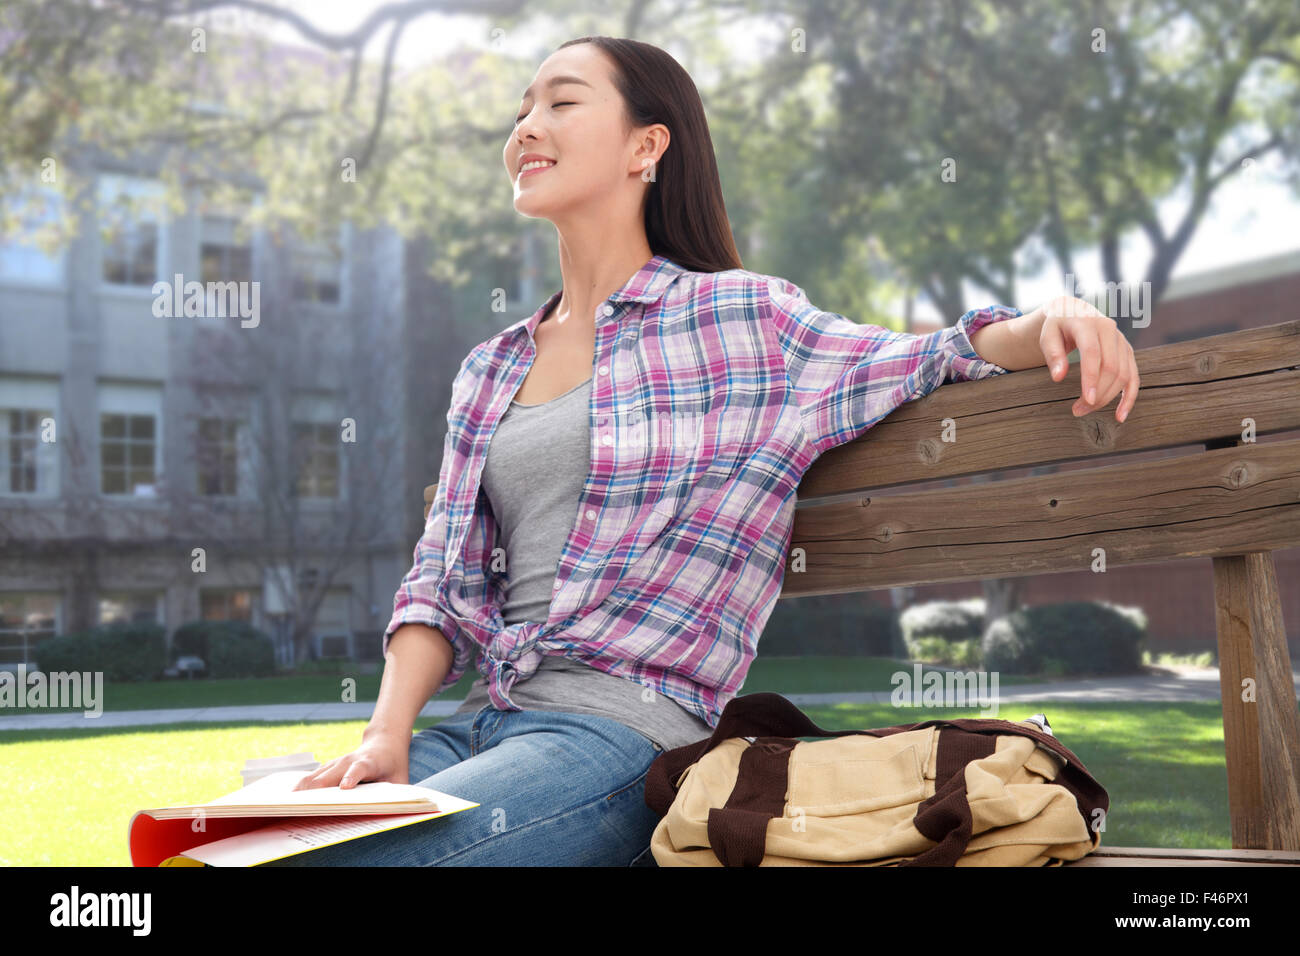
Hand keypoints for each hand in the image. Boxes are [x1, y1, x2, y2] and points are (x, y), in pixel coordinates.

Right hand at [291, 729, 410, 790]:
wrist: (385, 741)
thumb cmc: (393, 764)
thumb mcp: (401, 779)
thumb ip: (396, 795)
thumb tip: (389, 812)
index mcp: (369, 762)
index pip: (359, 769)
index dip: (351, 777)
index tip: (345, 787)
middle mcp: (350, 760)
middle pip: (331, 773)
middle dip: (317, 787)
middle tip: (302, 802)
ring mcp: (338, 762)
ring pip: (318, 774)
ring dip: (304, 787)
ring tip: (289, 802)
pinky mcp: (331, 766)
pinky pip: (314, 776)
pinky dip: (303, 786)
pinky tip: (291, 797)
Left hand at [1038, 296, 1140, 421]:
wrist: (1073, 311)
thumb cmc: (1057, 326)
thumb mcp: (1047, 335)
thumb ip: (1052, 354)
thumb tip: (1058, 377)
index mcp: (1088, 323)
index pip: (1093, 353)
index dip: (1091, 378)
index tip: (1087, 400)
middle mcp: (1110, 330)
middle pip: (1111, 367)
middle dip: (1098, 393)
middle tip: (1077, 411)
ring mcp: (1121, 341)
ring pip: (1124, 374)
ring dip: (1109, 398)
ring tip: (1086, 411)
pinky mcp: (1127, 352)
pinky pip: (1134, 376)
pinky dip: (1129, 397)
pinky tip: (1120, 415)